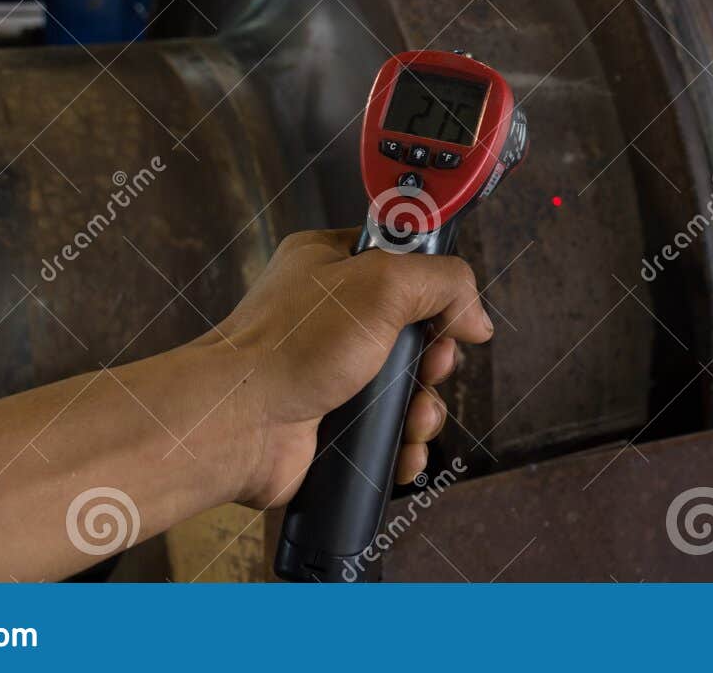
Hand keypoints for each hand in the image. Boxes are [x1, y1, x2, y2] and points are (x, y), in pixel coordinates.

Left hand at [208, 228, 493, 508]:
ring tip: (416, 420)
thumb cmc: (289, 347)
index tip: (446, 314)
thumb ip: (443, 282)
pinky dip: (403, 443)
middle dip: (434, 359)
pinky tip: (404, 450)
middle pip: (414, 329)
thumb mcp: (382, 284)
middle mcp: (329, 314)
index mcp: (331, 262)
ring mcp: (329, 369)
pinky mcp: (330, 419)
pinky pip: (385, 429)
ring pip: (405, 384)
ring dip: (424, 407)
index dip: (434, 289)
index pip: (403, 261)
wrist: (236, 424)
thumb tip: (476, 318)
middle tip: (430, 369)